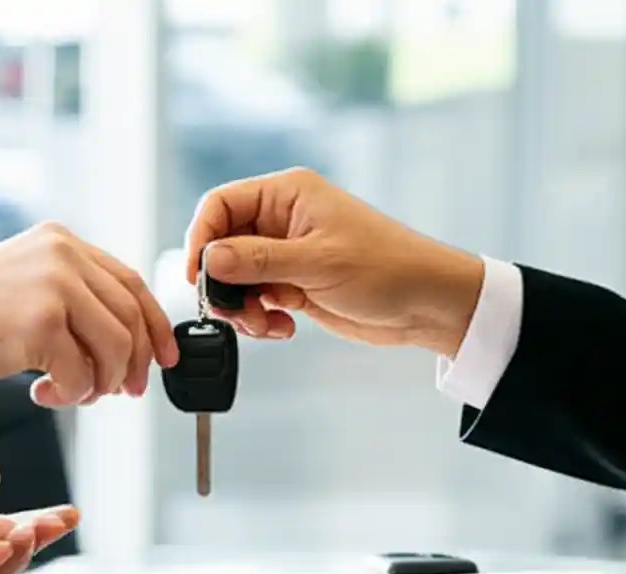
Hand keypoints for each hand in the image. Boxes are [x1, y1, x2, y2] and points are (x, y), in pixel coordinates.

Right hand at [0, 222, 177, 406]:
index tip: (164, 358)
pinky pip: (83, 374)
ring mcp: (52, 285)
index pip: (131, 283)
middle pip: (130, 318)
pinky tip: (42, 393)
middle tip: (125, 392)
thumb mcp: (24, 284)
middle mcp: (62, 255)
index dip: (155, 325)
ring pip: (116, 348)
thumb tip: (127, 343)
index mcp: (62, 242)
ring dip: (102, 383)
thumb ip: (73, 299)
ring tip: (76, 393)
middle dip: (135, 364)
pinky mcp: (38, 322)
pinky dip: (71, 394)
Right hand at [184, 167, 484, 356]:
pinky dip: (260, 317)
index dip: (202, 239)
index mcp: (288, 194)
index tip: (198, 276)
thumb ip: (258, 261)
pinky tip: (283, 327)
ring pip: (236, 278)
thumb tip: (208, 260)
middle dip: (223, 283)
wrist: (427, 304)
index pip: (220, 205)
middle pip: (223, 245)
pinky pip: (256, 299)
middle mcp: (282, 219)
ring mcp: (287, 253)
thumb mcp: (317, 263)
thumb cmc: (388, 269)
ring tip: (265, 323)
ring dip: (242, 306)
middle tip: (235, 311)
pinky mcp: (294, 283)